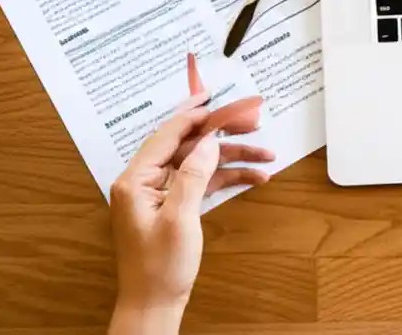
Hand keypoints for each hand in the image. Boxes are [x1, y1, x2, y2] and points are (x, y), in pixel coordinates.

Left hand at [108, 55, 274, 334]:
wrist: (154, 304)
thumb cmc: (160, 267)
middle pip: (188, 145)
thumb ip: (193, 174)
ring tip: (265, 153)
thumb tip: (209, 141)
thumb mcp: (179, 217)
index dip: (195, 115)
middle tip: (251, 121)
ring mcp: (160, 194)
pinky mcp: (175, 206)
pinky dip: (227, 178)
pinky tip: (255, 176)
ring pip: (200, 163)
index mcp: (135, 180)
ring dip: (232, 157)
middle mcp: (145, 182)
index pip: (167, 136)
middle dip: (222, 134)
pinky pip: (203, 182)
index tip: (217, 98)